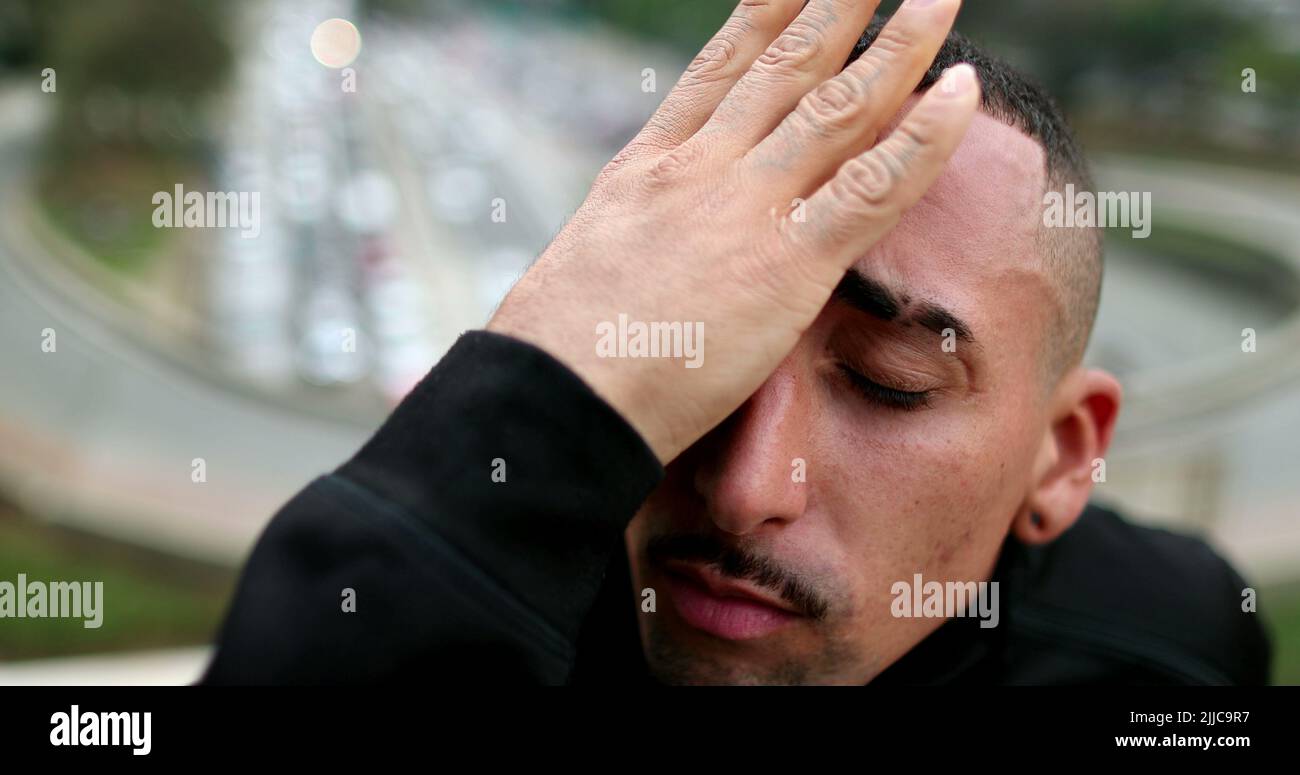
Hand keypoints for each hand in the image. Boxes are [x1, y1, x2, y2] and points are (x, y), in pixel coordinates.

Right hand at [488, 0, 977, 462]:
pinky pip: (871, 186)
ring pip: (837, 105)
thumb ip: (633, 240)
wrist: (556, 394)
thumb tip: (644, 253)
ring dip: (899, 43)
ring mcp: (744, 207)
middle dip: (837, 6)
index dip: (763, 15)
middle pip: (784, 66)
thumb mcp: (589, 267)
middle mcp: (699, 168)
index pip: (717, 70)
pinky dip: (924, 135)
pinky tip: (960, 91)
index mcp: (648, 168)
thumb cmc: (559, 353)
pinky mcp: (786, 262)